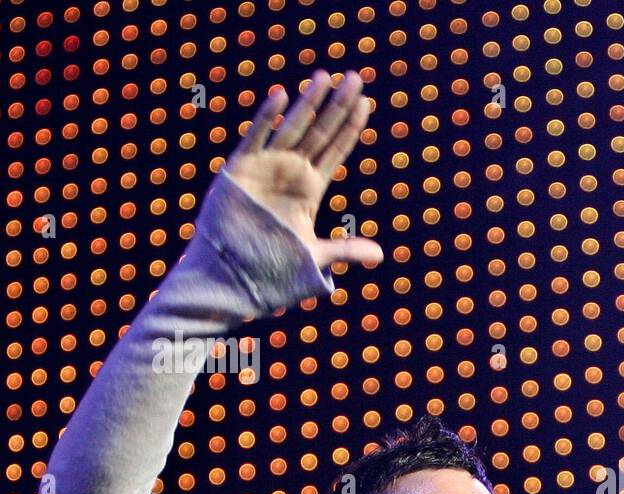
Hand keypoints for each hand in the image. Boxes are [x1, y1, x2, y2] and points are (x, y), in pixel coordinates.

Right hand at [223, 69, 382, 269]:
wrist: (233, 276)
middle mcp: (291, 172)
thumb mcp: (315, 256)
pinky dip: (266, 119)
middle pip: (320, 131)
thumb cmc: (272, 266)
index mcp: (311, 188)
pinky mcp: (240, 171)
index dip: (351, 126)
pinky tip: (281, 96)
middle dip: (337, 105)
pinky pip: (255, 139)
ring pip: (291, 128)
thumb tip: (380, 255)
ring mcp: (266, 168)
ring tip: (324, 77)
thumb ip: (346, 251)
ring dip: (308, 103)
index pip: (336, 150)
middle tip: (355, 77)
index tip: (367, 102)